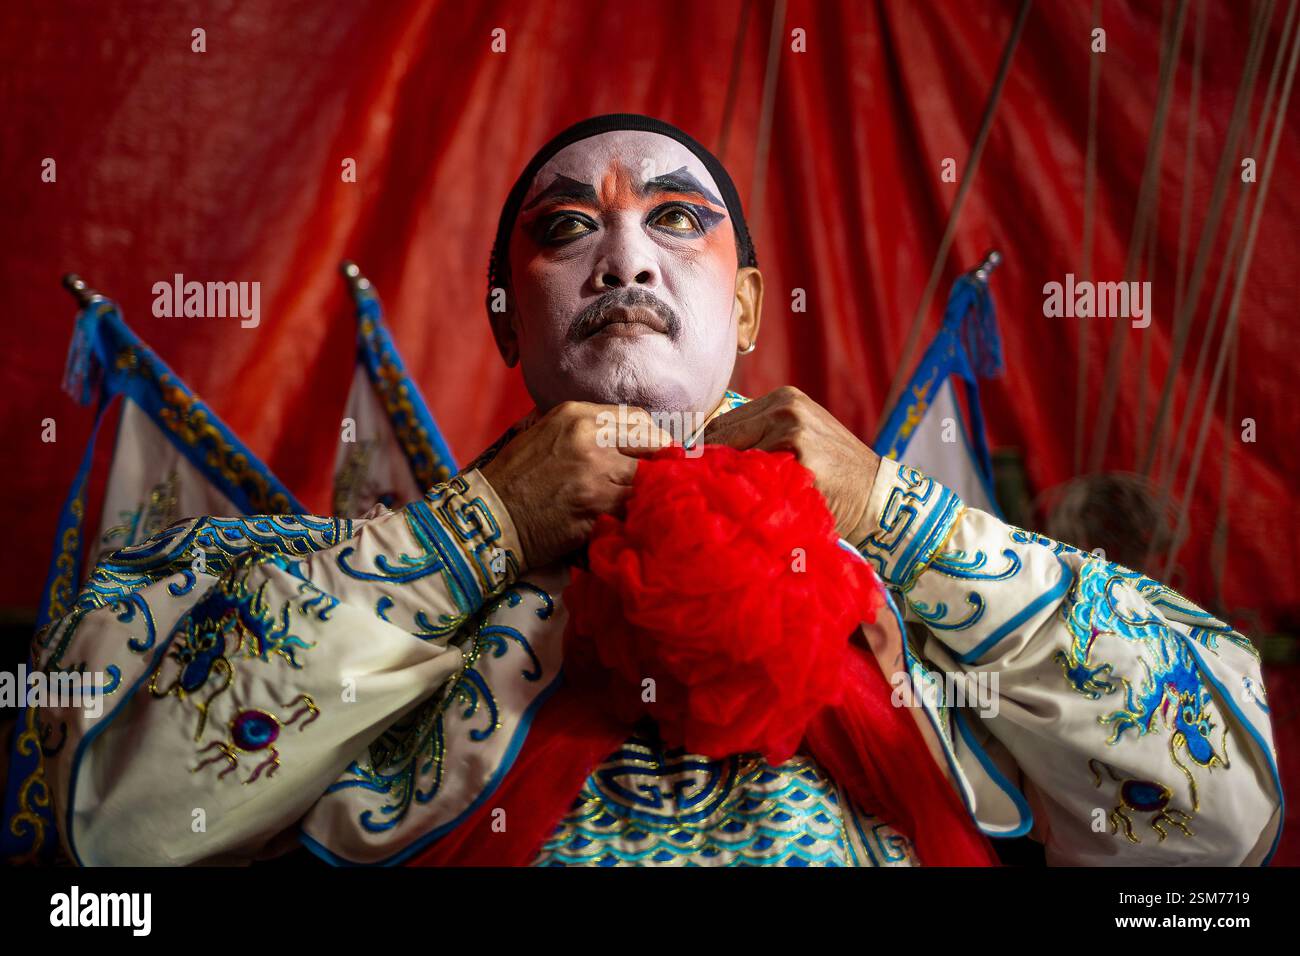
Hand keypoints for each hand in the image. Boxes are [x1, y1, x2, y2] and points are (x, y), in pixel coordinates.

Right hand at [479, 401, 672, 570]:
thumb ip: (585, 429)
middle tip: (668, 479)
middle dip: (663, 464)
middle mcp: (590, 439)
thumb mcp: (545, 433)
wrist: (488, 516)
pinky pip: (634, 509)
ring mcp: (596, 475)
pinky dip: (638, 515)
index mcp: (577, 415)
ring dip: (652, 493)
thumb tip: (627, 436)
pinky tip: (636, 520)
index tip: (662, 453)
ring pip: (648, 480)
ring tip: (653, 502)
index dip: (655, 437)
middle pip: (652, 446)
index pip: (638, 419)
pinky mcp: (597, 509)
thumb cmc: (514, 478)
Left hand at [700, 386, 880, 539]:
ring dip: (722, 481)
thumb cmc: (832, 475)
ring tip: (725, 505)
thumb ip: (759, 435)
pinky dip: (742, 493)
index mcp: (784, 399)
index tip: (693, 476)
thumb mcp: (799, 438)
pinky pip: (750, 476)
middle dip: (707, 466)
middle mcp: (785, 407)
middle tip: (701, 495)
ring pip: (730, 456)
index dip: (703, 452)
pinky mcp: (796, 456)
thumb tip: (700, 452)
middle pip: (719, 436)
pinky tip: (746, 509)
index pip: (720, 422)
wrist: (877, 497)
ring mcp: (791, 429)